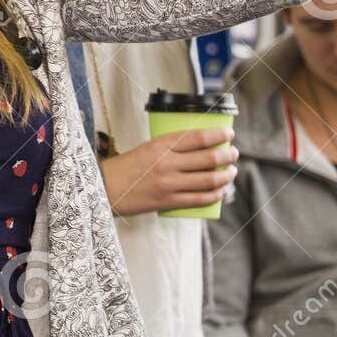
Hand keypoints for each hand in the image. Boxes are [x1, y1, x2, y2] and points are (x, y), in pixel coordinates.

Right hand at [99, 127, 236, 216]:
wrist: (103, 189)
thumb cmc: (124, 168)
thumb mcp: (146, 149)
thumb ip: (171, 148)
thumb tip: (200, 149)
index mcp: (160, 145)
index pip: (198, 138)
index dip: (219, 136)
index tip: (228, 135)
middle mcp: (166, 163)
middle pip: (209, 159)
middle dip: (228, 156)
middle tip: (233, 154)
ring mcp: (168, 184)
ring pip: (209, 180)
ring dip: (226, 175)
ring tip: (230, 172)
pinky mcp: (167, 201)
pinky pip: (199, 199)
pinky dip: (215, 194)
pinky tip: (221, 191)